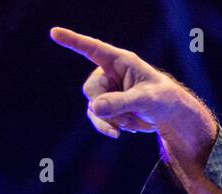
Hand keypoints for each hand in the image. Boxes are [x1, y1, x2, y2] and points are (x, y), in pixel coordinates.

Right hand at [50, 26, 215, 169]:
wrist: (168, 115)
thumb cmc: (162, 98)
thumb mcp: (145, 99)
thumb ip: (121, 102)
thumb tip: (95, 107)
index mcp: (120, 61)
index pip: (93, 49)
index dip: (73, 41)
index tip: (54, 32)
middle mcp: (109, 74)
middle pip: (91, 90)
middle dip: (106, 106)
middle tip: (127, 113)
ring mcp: (106, 91)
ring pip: (93, 107)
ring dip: (109, 120)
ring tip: (129, 124)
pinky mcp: (106, 107)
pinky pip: (97, 118)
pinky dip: (107, 127)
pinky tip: (120, 132)